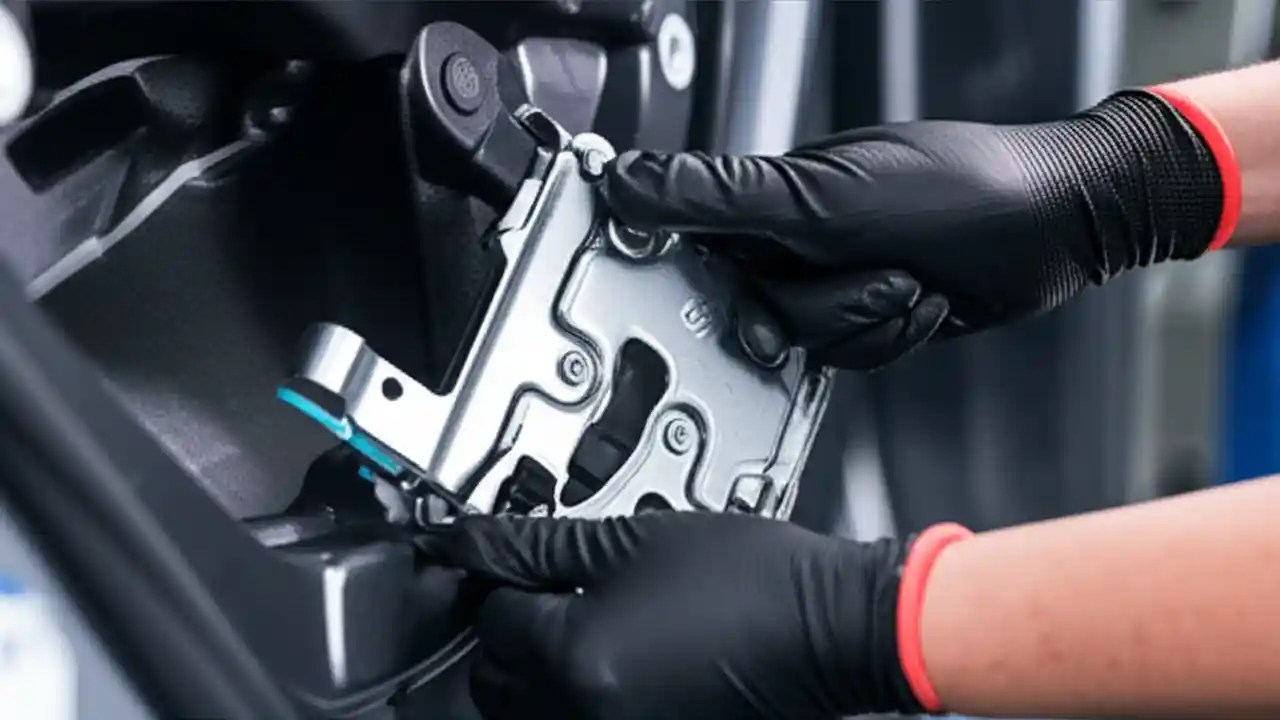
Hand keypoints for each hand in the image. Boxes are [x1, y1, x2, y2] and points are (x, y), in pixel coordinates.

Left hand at [415, 512, 920, 719]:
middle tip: (545, 590)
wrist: (834, 628)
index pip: (493, 618)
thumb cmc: (759, 583)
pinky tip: (613, 659)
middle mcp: (588, 717)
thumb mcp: (638, 539)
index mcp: (581, 659)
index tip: (509, 559)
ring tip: (582, 626)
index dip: (499, 578)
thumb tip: (482, 542)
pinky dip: (578, 699)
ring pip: (529, 713)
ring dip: (536, 672)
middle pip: (496, 679)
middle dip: (510, 631)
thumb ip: (543, 544)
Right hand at [604, 90, 1223, 369]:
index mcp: (770, 197)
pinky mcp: (865, 317)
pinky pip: (847, 356)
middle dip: (822, 306)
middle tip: (873, 272)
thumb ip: (719, 198)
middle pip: (754, 310)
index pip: (694, 244)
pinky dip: (891, 336)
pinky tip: (924, 301)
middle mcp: (793, 239)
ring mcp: (831, 280)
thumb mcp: (824, 197)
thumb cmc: (954, 188)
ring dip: (867, 320)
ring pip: (804, 341)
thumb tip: (630, 180)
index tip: (719, 301)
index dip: (700, 284)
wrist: (1051, 228)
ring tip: (911, 280)